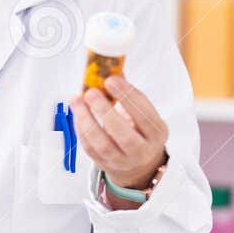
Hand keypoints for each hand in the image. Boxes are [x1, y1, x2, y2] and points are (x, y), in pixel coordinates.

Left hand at [69, 75, 169, 191]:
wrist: (138, 162)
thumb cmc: (139, 129)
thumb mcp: (142, 112)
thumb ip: (128, 93)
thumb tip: (112, 67)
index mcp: (157, 132)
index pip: (144, 115)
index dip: (127, 96)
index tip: (111, 79)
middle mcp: (142, 150)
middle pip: (124, 134)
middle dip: (105, 111)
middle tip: (91, 91)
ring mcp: (123, 160)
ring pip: (102, 144)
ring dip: (87, 120)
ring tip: (76, 100)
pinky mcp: (105, 164)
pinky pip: (90, 148)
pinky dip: (81, 129)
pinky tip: (77, 113)